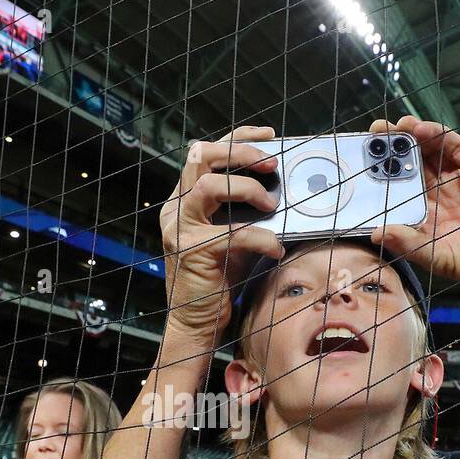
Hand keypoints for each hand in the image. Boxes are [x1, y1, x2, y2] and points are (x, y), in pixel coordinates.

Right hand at [160, 125, 283, 337]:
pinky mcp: (191, 252)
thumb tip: (282, 190)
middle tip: (272, 166)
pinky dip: (260, 238)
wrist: (196, 321)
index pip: (206, 152)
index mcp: (184, 199)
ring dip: (247, 189)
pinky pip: (231, 233)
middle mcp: (176, 208)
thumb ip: (245, 211)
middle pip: (200, 156)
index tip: (269, 137)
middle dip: (242, 154)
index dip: (239, 138)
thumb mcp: (233, 236)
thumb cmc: (218, 278)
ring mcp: (179, 228)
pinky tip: (275, 248)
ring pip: (208, 185)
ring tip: (271, 205)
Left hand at [367, 116, 459, 297]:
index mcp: (424, 212)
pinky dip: (436, 134)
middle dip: (391, 147)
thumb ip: (408, 244)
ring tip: (393, 127)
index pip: (396, 187)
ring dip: (411, 135)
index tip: (360, 162)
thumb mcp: (435, 258)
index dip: (380, 173)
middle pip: (410, 163)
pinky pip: (454, 145)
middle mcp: (438, 192)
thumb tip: (376, 234)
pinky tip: (419, 130)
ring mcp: (457, 177)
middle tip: (372, 134)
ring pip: (430, 149)